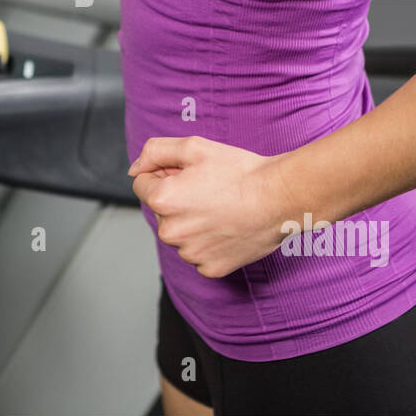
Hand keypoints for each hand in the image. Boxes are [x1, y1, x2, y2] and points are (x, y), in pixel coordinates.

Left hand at [129, 136, 294, 277]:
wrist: (280, 199)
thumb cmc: (239, 171)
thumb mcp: (194, 147)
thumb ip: (155, 152)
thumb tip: (135, 170)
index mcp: (162, 200)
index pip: (142, 184)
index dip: (163, 174)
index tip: (188, 173)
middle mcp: (170, 232)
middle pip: (162, 211)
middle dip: (177, 199)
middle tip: (209, 189)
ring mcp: (190, 254)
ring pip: (180, 234)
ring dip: (192, 222)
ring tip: (222, 208)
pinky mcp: (210, 268)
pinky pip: (199, 254)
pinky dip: (209, 243)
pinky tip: (228, 227)